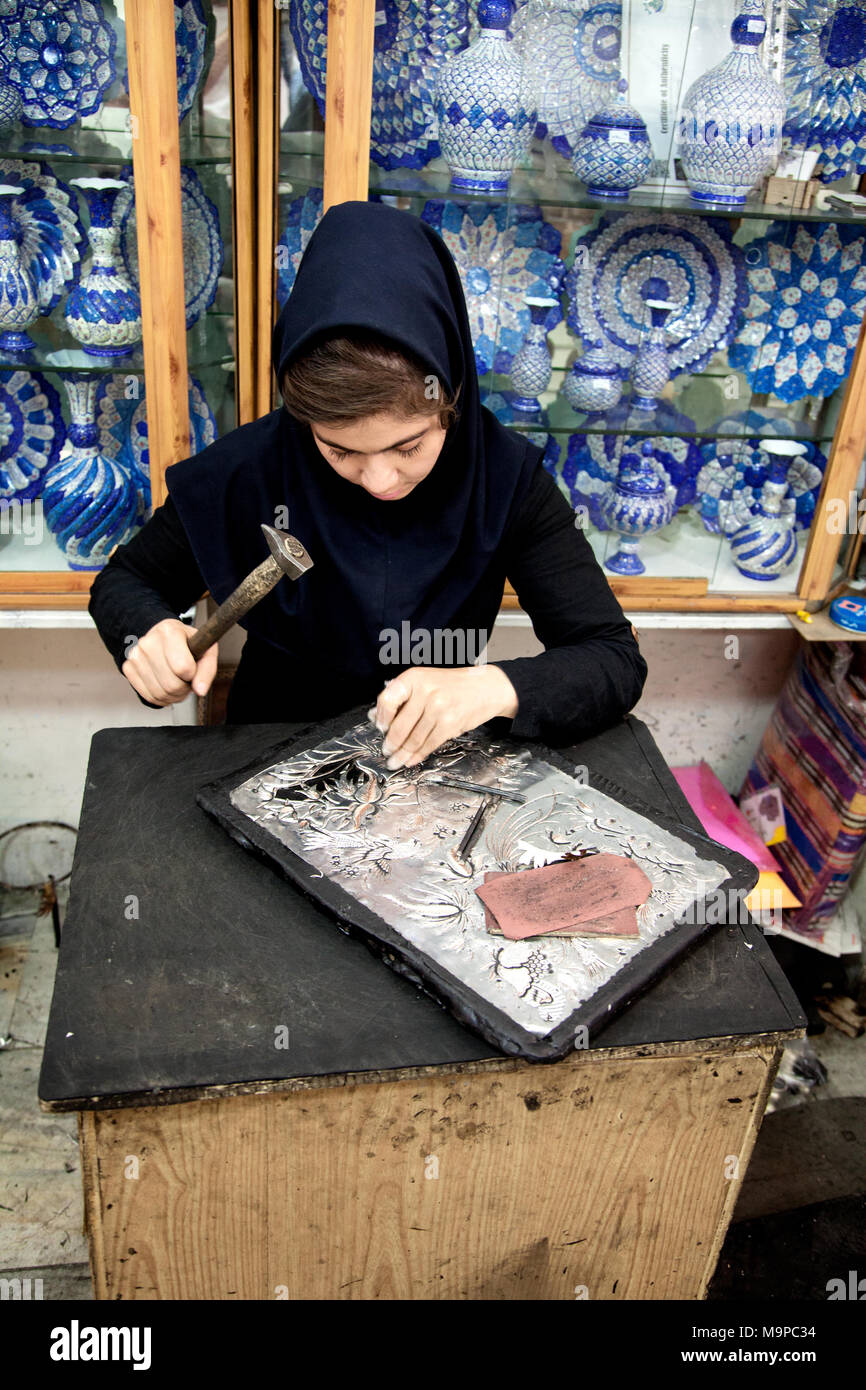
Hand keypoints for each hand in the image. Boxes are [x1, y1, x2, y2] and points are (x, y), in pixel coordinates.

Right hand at [122, 618, 216, 705]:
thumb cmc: (186, 644)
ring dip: (174, 695)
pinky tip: (165, 686)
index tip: (192, 668)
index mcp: (170, 631)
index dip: (192, 674)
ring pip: (160, 693)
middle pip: (172, 684)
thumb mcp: (206, 650)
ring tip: (177, 682)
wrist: (163, 638)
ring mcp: (135, 655)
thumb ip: (207, 670)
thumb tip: (200, 690)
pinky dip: (161, 698)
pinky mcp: (128, 668)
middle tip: (186, 679)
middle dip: (184, 688)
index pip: (183, 667)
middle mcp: (149, 641)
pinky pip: (149, 697)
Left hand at [371, 665, 518, 767]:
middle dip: (391, 743)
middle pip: (399, 725)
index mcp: (414, 677)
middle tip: (386, 751)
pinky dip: (418, 755)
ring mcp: (438, 708)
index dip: (381, 718)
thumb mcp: (426, 681)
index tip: (380, 728)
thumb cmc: (454, 685)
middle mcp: (425, 691)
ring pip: (414, 738)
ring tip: (396, 761)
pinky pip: (429, 744)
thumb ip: (404, 697)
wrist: (486, 687)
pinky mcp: (450, 723)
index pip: (387, 700)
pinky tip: (411, 759)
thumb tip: (378, 716)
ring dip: (403, 753)